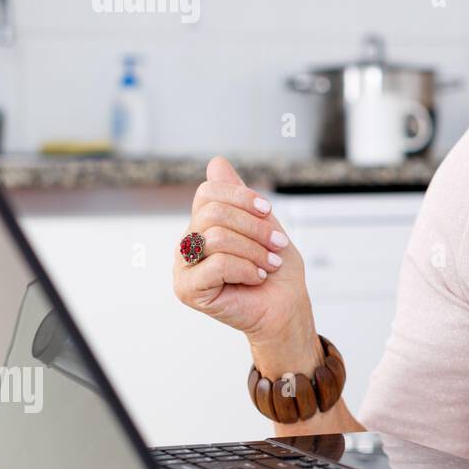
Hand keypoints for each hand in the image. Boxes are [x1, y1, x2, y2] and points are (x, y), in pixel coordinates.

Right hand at [171, 157, 315, 348]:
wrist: (285, 306)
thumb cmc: (275, 268)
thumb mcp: (263, 223)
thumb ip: (238, 195)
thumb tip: (216, 162)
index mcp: (201, 224)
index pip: (208, 193)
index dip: (241, 197)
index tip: (268, 211)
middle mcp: (187, 243)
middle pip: (213, 214)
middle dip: (254, 228)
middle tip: (278, 245)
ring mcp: (183, 267)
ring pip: (216, 237)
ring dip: (255, 251)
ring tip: (270, 264)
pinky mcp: (187, 290)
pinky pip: (218, 264)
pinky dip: (247, 269)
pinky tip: (257, 278)